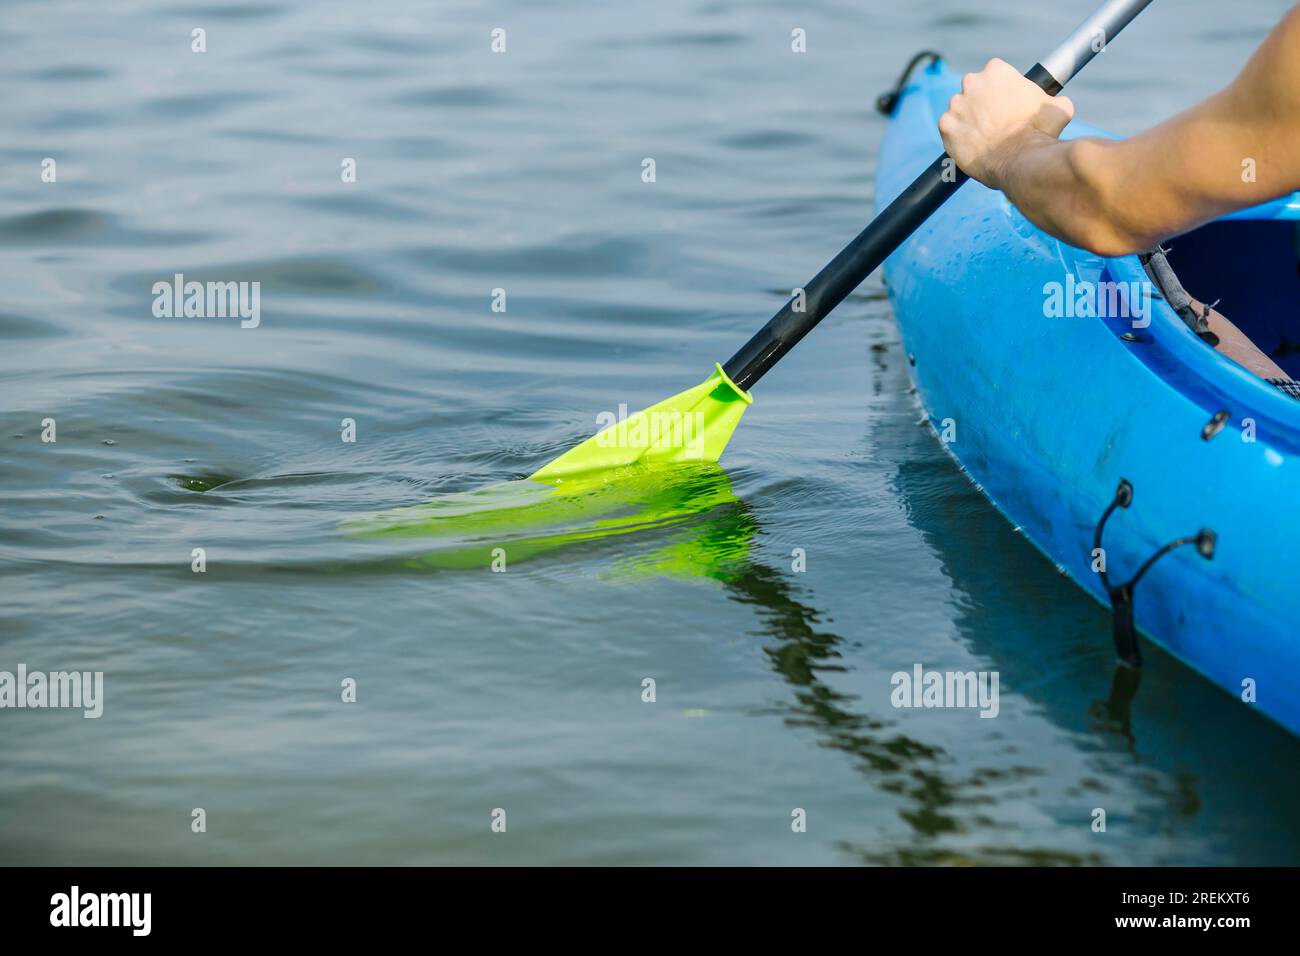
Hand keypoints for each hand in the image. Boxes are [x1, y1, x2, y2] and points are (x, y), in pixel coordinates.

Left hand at [938, 58, 1074, 190]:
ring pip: (959, 109)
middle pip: (974, 89)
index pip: (994, 74)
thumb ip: (1051, 98)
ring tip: (983, 136)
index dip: (1000, 90)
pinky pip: (949, 129)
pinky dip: (956, 136)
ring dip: (968, 119)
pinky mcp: (945, 126)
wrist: (1021, 159)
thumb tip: (1056, 102)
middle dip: (982, 102)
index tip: (1005, 103)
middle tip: (994, 120)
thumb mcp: (1058, 106)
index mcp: (996, 70)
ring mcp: (956, 104)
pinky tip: (970, 144)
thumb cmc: (1041, 132)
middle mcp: (972, 82)